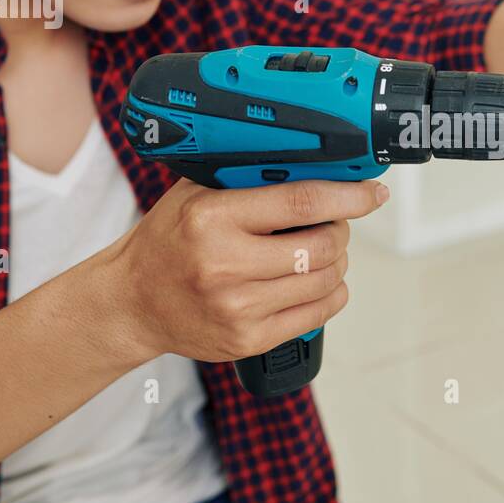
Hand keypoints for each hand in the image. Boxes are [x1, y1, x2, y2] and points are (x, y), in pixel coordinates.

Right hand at [104, 177, 388, 364]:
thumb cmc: (168, 241)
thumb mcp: (196, 194)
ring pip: (326, 281)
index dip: (348, 196)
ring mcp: (238, 308)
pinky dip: (330, 294)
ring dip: (337, 263)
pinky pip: (317, 315)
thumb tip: (314, 163)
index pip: (301, 203)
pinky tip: (316, 282)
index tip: (372, 193)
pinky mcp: (248, 340)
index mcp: (212, 218)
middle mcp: (225, 265)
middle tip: (333, 224)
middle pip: (323, 246)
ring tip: (320, 252)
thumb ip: (247, 177)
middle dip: (340, 231)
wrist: (130, 302)